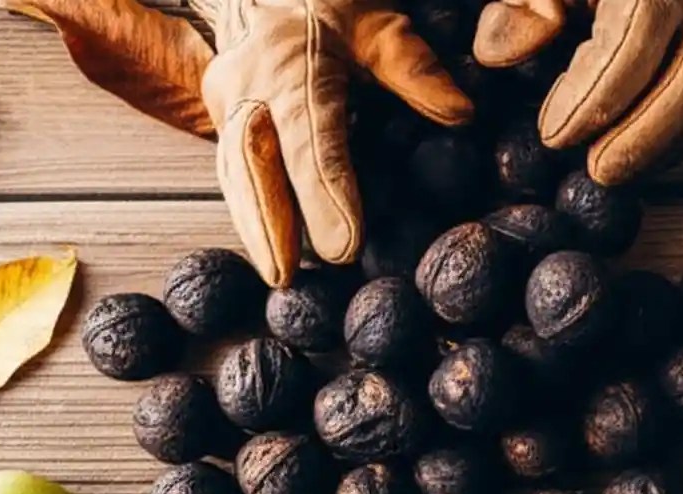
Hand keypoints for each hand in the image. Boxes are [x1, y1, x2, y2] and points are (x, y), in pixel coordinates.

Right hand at [192, 0, 472, 286]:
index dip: (326, 193)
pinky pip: (234, 171)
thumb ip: (415, 68)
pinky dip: (250, 213)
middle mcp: (248, 81)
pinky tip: (271, 250)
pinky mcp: (222, 115)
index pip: (309, 136)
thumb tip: (460, 114)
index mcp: (289, 57)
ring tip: (278, 276)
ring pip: (234, 173)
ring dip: (254, 228)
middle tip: (288, 276)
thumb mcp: (380, 21)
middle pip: (251, 163)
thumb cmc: (333, 3)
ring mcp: (226, 99)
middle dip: (270, 224)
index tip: (345, 244)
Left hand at [473, 0, 682, 185]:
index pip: (633, 36)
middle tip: (596, 169)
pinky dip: (671, 147)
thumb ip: (517, 6)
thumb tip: (495, 54)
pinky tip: (629, 165)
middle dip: (642, 133)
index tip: (554, 134)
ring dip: (658, 148)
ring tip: (608, 174)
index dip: (595, 93)